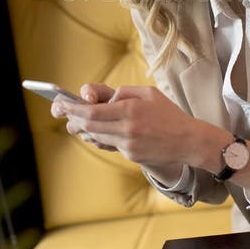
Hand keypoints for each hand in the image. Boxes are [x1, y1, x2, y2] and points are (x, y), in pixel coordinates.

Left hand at [52, 85, 200, 169]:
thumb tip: (101, 98)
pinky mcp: (131, 156)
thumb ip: (122, 92)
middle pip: (89, 126)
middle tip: (62, 113)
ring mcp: (129, 145)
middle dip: (72, 119)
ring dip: (83, 129)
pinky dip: (100, 137)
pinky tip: (96, 132)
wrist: (188, 140)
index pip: (92, 111)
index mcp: (130, 110)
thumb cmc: (168, 113)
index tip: (60, 103)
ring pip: (96, 137)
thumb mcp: (148, 93)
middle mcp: (127, 129)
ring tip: (75, 122)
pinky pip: (109, 145)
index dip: (72, 109)